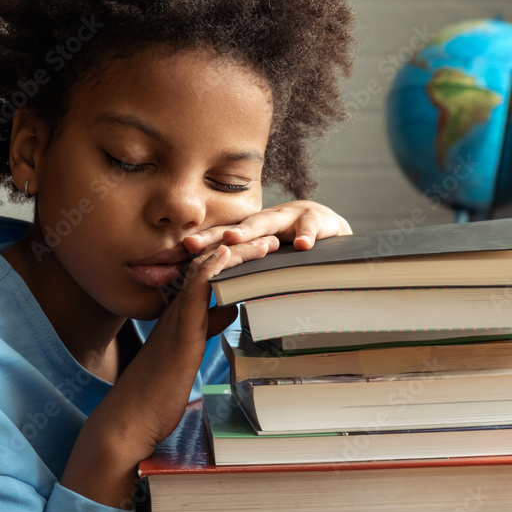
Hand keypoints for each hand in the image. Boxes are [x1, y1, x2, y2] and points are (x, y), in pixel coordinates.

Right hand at [60, 234, 278, 506]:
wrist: (129, 421)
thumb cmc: (157, 394)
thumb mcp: (188, 353)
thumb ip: (207, 328)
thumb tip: (228, 310)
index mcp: (181, 315)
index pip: (211, 277)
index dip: (236, 260)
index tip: (262, 250)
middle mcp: (176, 312)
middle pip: (210, 269)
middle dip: (241, 252)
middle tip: (271, 240)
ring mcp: (176, 321)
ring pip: (205, 275)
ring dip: (235, 255)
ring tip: (264, 242)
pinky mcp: (178, 336)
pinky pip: (193, 295)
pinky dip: (210, 271)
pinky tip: (226, 255)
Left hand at [183, 200, 351, 253]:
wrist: (332, 224)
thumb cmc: (295, 243)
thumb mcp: (271, 255)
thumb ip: (248, 267)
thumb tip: (216, 295)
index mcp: (255, 230)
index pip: (224, 237)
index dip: (203, 244)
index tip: (179, 252)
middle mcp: (268, 220)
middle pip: (235, 227)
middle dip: (212, 235)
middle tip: (193, 244)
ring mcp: (291, 217)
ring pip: (268, 222)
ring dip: (249, 230)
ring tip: (234, 239)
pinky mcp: (318, 220)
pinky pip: (311, 228)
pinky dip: (307, 235)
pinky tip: (303, 245)